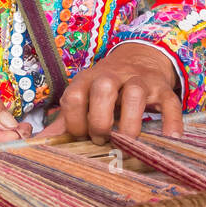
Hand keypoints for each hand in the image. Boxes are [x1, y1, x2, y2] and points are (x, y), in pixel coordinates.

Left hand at [42, 42, 183, 143]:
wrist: (139, 59)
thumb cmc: (103, 90)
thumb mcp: (82, 99)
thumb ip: (62, 123)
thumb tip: (35, 147)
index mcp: (87, 80)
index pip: (74, 97)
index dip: (74, 123)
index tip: (81, 138)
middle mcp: (113, 76)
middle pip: (103, 89)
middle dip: (100, 120)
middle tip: (102, 140)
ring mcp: (140, 81)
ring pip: (135, 93)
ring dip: (130, 123)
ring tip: (128, 143)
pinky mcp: (163, 89)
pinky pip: (170, 104)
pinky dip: (171, 123)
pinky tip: (168, 141)